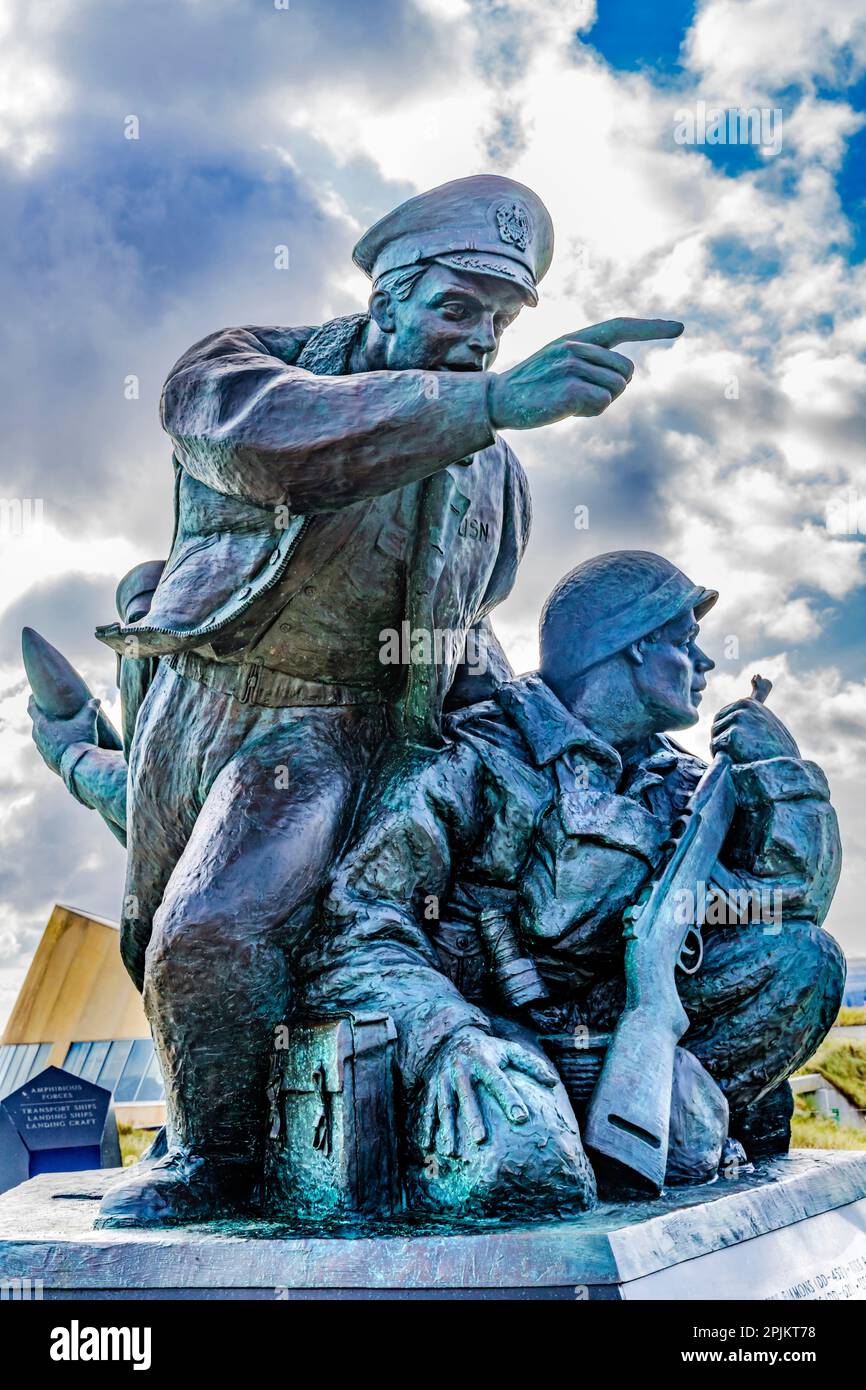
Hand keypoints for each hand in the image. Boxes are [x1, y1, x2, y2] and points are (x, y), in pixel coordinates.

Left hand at [27, 695, 99, 775]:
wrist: (80, 766)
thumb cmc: (81, 740)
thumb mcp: (87, 721)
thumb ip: (90, 709)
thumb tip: (96, 700)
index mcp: (43, 724)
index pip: (32, 708)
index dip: (32, 701)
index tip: (33, 696)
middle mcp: (38, 737)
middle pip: (37, 723)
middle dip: (43, 718)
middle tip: (51, 713)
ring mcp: (42, 750)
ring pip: (42, 738)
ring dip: (47, 733)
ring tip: (57, 730)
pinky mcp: (48, 761)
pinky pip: (48, 750)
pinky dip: (53, 746)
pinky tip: (62, 746)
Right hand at [417, 1027, 558, 1160]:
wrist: (452, 1036)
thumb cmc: (488, 1050)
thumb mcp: (509, 1050)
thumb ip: (532, 1065)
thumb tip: (555, 1083)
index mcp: (484, 1060)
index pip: (498, 1081)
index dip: (510, 1098)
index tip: (521, 1117)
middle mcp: (461, 1069)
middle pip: (467, 1095)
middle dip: (473, 1117)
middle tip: (481, 1140)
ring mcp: (444, 1078)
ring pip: (445, 1105)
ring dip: (447, 1129)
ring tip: (452, 1152)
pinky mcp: (431, 1086)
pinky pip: (428, 1108)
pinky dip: (427, 1127)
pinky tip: (428, 1146)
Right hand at [487, 317, 682, 430]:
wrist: (497, 401)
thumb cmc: (532, 389)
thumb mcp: (560, 365)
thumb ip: (591, 363)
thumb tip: (626, 376)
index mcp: (575, 338)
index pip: (620, 326)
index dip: (652, 328)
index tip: (679, 328)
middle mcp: (575, 346)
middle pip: (626, 370)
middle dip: (613, 388)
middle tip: (580, 396)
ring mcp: (572, 366)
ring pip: (617, 388)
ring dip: (600, 403)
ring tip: (569, 403)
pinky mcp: (570, 388)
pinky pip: (603, 403)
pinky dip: (590, 412)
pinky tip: (566, 410)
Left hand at [711, 698, 798, 764]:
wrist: (784, 771)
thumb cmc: (776, 747)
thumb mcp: (766, 716)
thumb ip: (758, 695)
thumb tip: (758, 676)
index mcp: (748, 703)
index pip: (723, 718)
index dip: (730, 733)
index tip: (745, 742)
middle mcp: (742, 707)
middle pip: (716, 726)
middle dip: (723, 741)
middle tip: (743, 752)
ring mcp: (737, 720)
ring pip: (714, 738)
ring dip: (723, 750)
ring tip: (744, 756)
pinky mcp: (732, 735)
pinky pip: (715, 748)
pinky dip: (723, 758)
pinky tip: (740, 760)